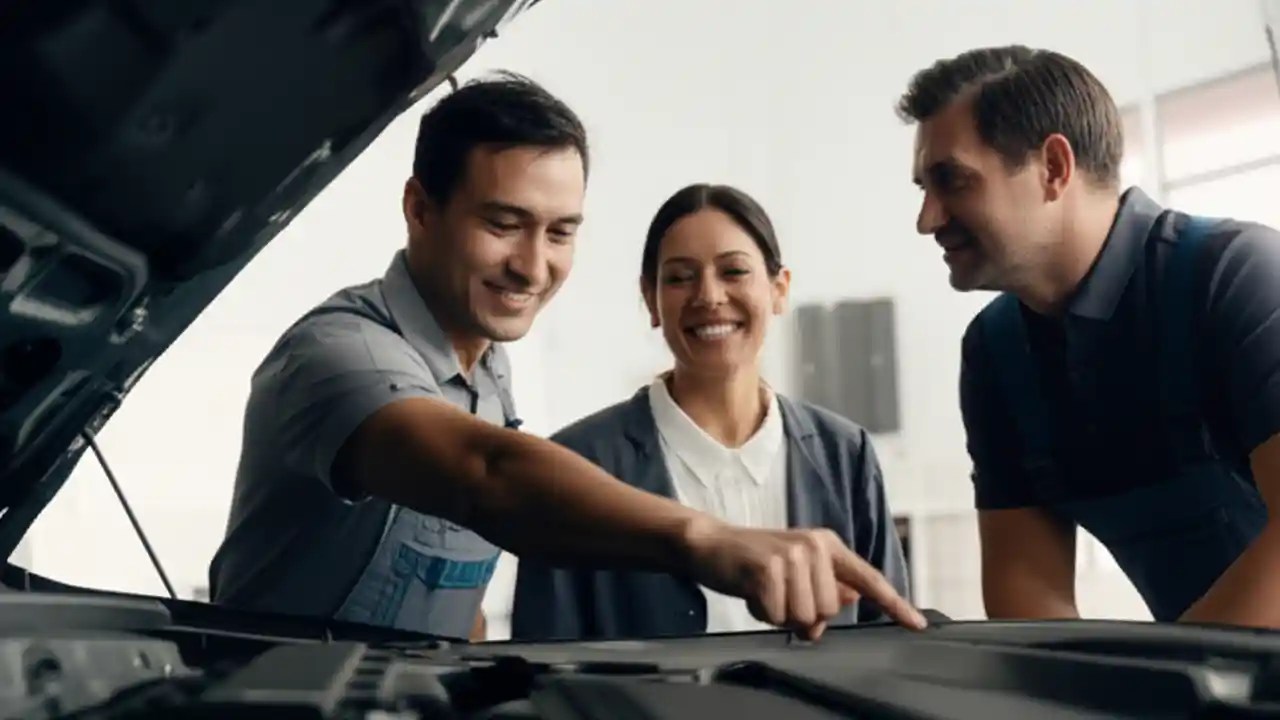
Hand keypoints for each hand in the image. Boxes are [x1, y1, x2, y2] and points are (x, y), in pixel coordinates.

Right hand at [683, 520, 926, 638]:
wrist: (710, 543)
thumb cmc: (753, 561)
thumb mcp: (794, 570)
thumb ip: (825, 586)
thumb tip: (850, 598)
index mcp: (827, 545)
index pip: (867, 578)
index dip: (894, 604)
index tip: (917, 624)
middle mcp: (815, 546)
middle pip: (828, 611)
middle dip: (801, 614)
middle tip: (778, 596)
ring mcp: (792, 555)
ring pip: (804, 617)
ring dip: (780, 614)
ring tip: (763, 592)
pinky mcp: (768, 568)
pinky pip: (777, 614)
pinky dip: (761, 613)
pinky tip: (751, 593)